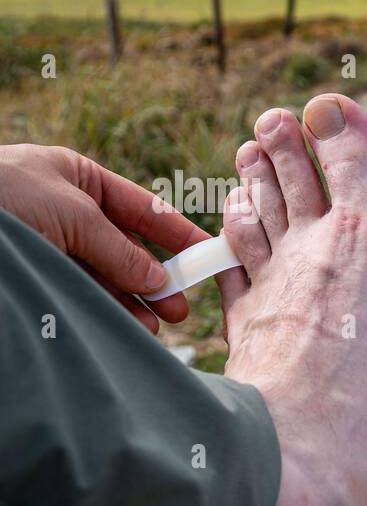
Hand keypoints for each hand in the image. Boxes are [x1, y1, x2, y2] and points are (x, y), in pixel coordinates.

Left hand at [0, 144, 209, 330]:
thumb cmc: (2, 195)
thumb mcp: (75, 214)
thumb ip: (120, 250)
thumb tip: (158, 278)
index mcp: (77, 178)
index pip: (141, 208)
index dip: (177, 234)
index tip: (207, 258)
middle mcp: (65, 211)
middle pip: (125, 248)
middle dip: (155, 279)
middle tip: (179, 308)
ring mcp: (48, 244)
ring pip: (102, 276)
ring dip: (130, 302)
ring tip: (154, 327)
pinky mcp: (33, 274)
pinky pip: (77, 293)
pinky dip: (103, 309)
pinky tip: (123, 326)